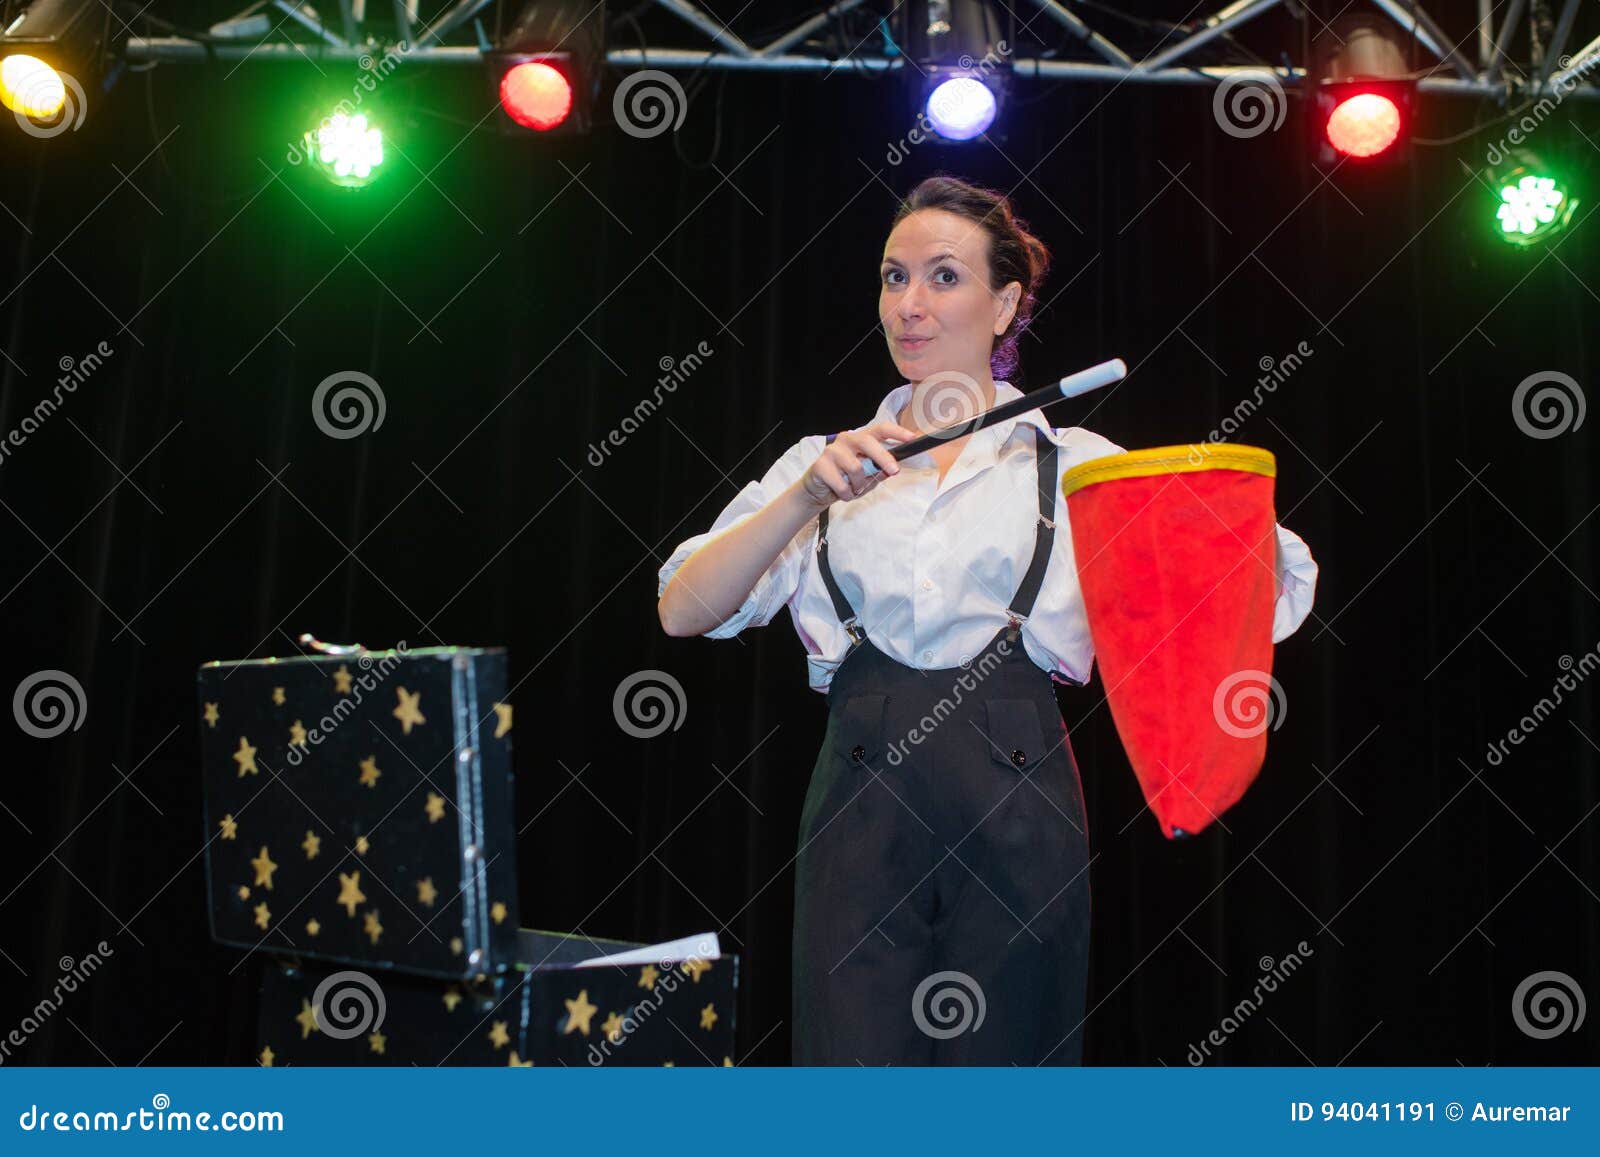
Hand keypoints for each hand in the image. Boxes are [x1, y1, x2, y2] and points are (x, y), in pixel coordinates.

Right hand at [797, 420, 917, 508]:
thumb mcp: (867, 476)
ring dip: (860, 485)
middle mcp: (846, 440)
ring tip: (855, 489)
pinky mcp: (820, 465)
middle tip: (893, 471)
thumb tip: (892, 468)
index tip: (912, 438)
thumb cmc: (846, 480)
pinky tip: (843, 493)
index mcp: (861, 439)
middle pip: (867, 442)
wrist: (818, 491)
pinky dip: (847, 494)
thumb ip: (879, 470)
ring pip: (856, 468)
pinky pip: (842, 484)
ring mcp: (832, 450)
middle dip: (883, 457)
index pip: (880, 429)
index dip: (897, 432)